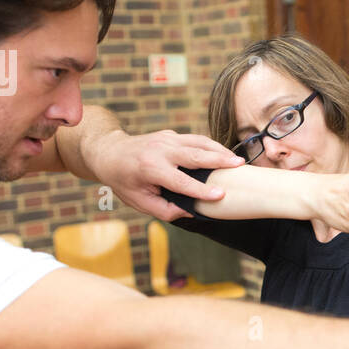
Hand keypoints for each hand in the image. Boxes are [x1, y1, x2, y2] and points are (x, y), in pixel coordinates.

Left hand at [90, 129, 243, 221]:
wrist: (110, 152)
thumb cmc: (124, 181)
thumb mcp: (139, 202)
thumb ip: (165, 210)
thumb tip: (190, 213)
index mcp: (150, 168)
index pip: (180, 181)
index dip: (201, 190)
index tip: (221, 195)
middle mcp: (160, 150)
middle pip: (194, 154)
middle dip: (218, 160)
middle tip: (239, 166)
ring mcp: (166, 139)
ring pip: (198, 142)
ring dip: (219, 150)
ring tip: (237, 160)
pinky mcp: (172, 135)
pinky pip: (195, 140)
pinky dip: (211, 147)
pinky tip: (223, 155)